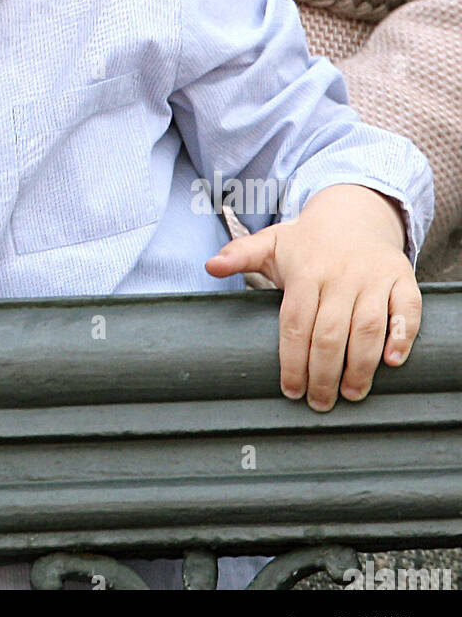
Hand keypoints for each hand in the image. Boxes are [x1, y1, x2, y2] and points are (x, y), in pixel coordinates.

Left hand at [204, 184, 420, 411]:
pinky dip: (403, 336)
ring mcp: (373, 276)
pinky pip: (407, 310)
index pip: (295, 323)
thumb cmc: (308, 241)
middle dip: (323, 373)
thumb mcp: (272, 243)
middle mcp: (340, 274)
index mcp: (305, 270)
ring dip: (360, 366)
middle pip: (330, 332)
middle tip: (319, 403)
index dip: (292, 360)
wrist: (354, 213)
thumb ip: (240, 255)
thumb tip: (209, 266)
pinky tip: (392, 362)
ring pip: (368, 326)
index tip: (290, 390)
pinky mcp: (402, 278)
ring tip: (351, 394)